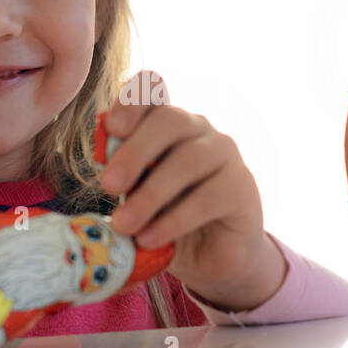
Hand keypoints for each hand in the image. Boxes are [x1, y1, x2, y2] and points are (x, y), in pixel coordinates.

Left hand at [99, 71, 285, 312]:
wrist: (210, 257)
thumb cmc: (165, 217)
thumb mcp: (135, 196)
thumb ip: (122, 179)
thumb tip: (105, 177)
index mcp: (165, 123)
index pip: (153, 90)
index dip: (133, 99)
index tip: (112, 127)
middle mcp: (198, 129)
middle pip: (170, 120)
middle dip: (134, 152)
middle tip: (108, 186)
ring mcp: (225, 155)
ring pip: (188, 161)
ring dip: (150, 195)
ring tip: (124, 225)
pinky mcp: (242, 188)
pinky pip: (207, 198)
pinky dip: (173, 220)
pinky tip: (150, 238)